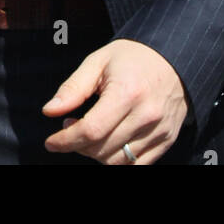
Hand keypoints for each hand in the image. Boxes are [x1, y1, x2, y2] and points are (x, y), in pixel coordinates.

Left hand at [42, 38, 189, 164]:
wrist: (174, 57)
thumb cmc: (132, 58)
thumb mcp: (99, 61)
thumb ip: (73, 87)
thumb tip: (50, 111)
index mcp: (127, 92)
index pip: (91, 131)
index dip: (66, 141)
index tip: (51, 142)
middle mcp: (146, 114)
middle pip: (101, 149)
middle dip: (77, 145)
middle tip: (71, 127)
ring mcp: (159, 130)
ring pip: (117, 161)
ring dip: (95, 154)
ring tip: (90, 133)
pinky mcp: (167, 140)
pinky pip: (136, 166)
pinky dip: (117, 160)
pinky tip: (108, 143)